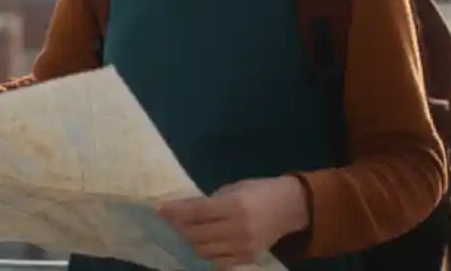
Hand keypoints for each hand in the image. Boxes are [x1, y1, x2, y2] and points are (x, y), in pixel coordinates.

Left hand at [158, 176, 308, 268]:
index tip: (160, 210)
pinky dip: (205, 255)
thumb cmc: (259, 191)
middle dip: (179, 229)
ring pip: (204, 251)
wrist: (290, 207)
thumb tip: (182, 210)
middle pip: (198, 235)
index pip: (198, 212)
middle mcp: (239, 229)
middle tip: (169, 223)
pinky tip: (199, 246)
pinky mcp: (248, 259)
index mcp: (235, 205)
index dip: (176, 212)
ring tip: (183, 234)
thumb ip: (210, 201)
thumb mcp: (234, 189)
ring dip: (190, 243)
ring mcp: (244, 247)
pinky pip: (218, 263)